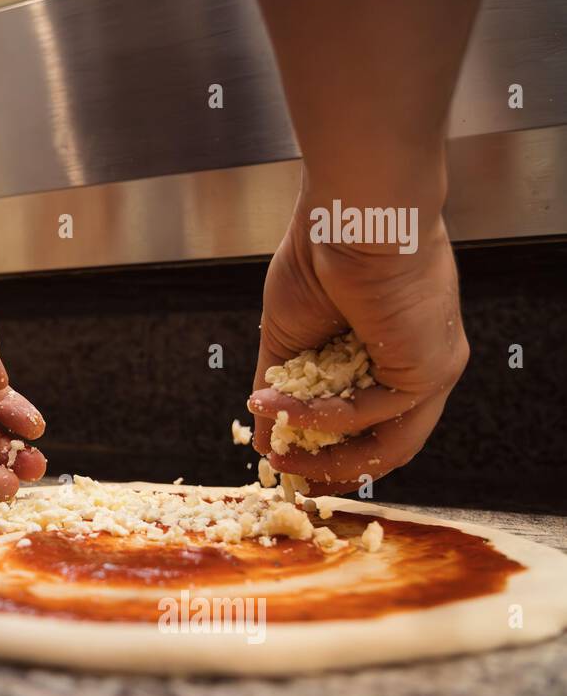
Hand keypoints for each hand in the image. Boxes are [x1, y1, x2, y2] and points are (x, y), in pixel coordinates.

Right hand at [247, 192, 467, 495]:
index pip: (377, 424)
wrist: (350, 212)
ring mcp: (433, 367)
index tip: (293, 473)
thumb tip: (262, 438)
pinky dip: (319, 417)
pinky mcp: (431, 366)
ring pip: (389, 442)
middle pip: (390, 445)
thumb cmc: (321, 253)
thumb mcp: (289, 335)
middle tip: (292, 483)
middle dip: (336, 472)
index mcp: (395, 351)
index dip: (334, 455)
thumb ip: (281, 390)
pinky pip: (371, 412)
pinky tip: (278, 407)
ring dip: (329, 457)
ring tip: (279, 455)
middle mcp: (424, 362)